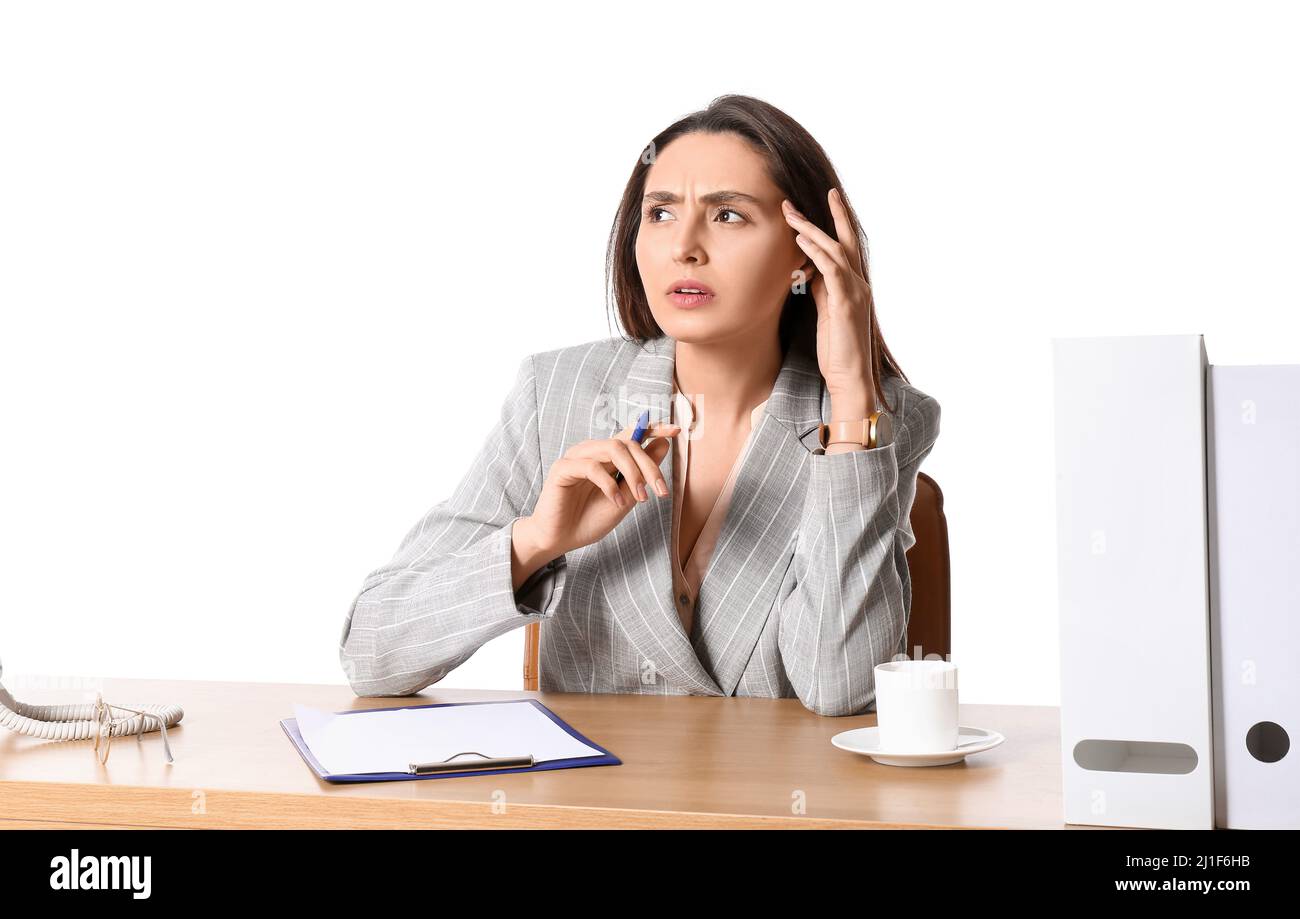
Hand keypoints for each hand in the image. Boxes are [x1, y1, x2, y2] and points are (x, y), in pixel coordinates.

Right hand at [515, 419, 679, 563]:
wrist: (560, 540)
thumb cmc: (590, 519)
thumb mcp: (626, 498)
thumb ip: (642, 473)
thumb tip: (664, 444)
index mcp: (607, 457)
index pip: (632, 434)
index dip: (654, 429)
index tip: (676, 431)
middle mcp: (592, 451)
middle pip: (628, 443)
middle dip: (649, 466)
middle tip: (661, 492)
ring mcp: (576, 457)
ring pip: (612, 448)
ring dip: (633, 473)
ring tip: (640, 498)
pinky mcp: (562, 469)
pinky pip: (591, 467)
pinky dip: (608, 485)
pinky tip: (616, 501)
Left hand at [782, 188, 875, 413]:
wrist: (850, 378)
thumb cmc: (836, 351)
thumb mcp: (825, 313)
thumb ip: (820, 290)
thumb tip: (808, 271)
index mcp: (853, 286)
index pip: (843, 247)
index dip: (831, 224)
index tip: (815, 205)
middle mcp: (858, 284)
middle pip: (845, 239)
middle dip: (829, 214)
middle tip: (806, 196)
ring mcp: (855, 292)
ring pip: (835, 249)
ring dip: (811, 229)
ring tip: (790, 214)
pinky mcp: (847, 303)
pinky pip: (831, 269)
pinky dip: (815, 252)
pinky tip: (799, 240)